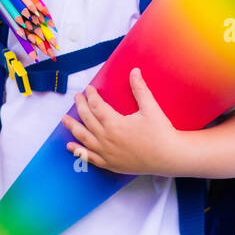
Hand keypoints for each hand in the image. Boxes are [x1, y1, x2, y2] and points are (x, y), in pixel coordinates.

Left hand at [61, 69, 180, 175]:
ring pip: (84, 138)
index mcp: (115, 123)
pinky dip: (78, 151)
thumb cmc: (161, 132)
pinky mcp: (110, 164)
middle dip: (80, 106)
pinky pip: (89, 157)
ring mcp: (106, 152)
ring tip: (65, 119)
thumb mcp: (151, 108)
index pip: (96, 106)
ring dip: (73, 127)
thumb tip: (134, 71)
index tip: (89, 89)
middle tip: (77, 97)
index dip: (91, 96)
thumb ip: (139, 89)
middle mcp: (106, 138)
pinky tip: (70, 146)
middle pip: (87, 119)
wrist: (169, 157)